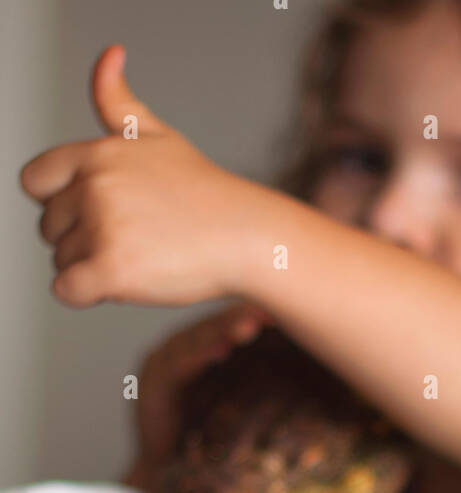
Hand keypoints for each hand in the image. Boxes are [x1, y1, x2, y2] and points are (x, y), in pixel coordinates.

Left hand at [20, 45, 250, 306]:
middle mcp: (95, 186)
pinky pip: (68, 290)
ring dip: (91, 267)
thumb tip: (109, 54)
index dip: (60, 202)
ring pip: (61, 260)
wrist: (247, 237)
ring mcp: (103, 227)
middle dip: (80, 239)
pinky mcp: (113, 269)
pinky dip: (86, 293)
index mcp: (97, 153)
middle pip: (50, 227)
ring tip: (141, 255)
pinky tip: (122, 282)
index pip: (35, 181)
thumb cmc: (205, 193)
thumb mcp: (159, 137)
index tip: (95, 210)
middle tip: (133, 237)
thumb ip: (118, 102)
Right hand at [124, 304, 273, 492]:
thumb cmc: (211, 440)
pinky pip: (179, 365)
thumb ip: (263, 372)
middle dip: (244, 313)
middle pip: (214, 324)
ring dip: (226, 329)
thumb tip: (308, 352)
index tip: (287, 303)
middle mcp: (179, 349)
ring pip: (198, 340)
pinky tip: (224, 349)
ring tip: (254, 323)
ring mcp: (162, 364)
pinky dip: (200, 355)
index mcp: (200, 346)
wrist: (171, 477)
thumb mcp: (241, 400)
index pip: (229, 321)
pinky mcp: (152, 386)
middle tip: (274, 305)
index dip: (254, 312)